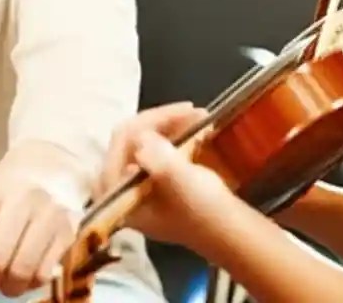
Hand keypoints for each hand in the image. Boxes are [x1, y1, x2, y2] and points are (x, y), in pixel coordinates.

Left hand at [0, 160, 77, 297]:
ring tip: (6, 279)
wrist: (47, 174)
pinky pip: (42, 274)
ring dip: (9, 285)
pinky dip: (31, 282)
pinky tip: (28, 273)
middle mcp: (22, 197)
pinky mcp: (68, 230)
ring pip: (20, 270)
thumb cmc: (5, 201)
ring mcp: (49, 213)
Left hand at [97, 102, 239, 248]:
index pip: (122, 142)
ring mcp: (132, 182)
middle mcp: (117, 187)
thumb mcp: (183, 186)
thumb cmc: (204, 212)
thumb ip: (160, 161)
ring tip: (198, 116)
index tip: (182, 110)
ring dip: (168, 124)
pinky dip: (170, 134)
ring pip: (141, 139)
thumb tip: (142, 137)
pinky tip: (193, 127)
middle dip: (161, 120)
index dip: (150, 121)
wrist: (227, 233)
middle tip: (192, 110)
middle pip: (129, 138)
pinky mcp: (148, 179)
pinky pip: (151, 147)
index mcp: (116, 193)